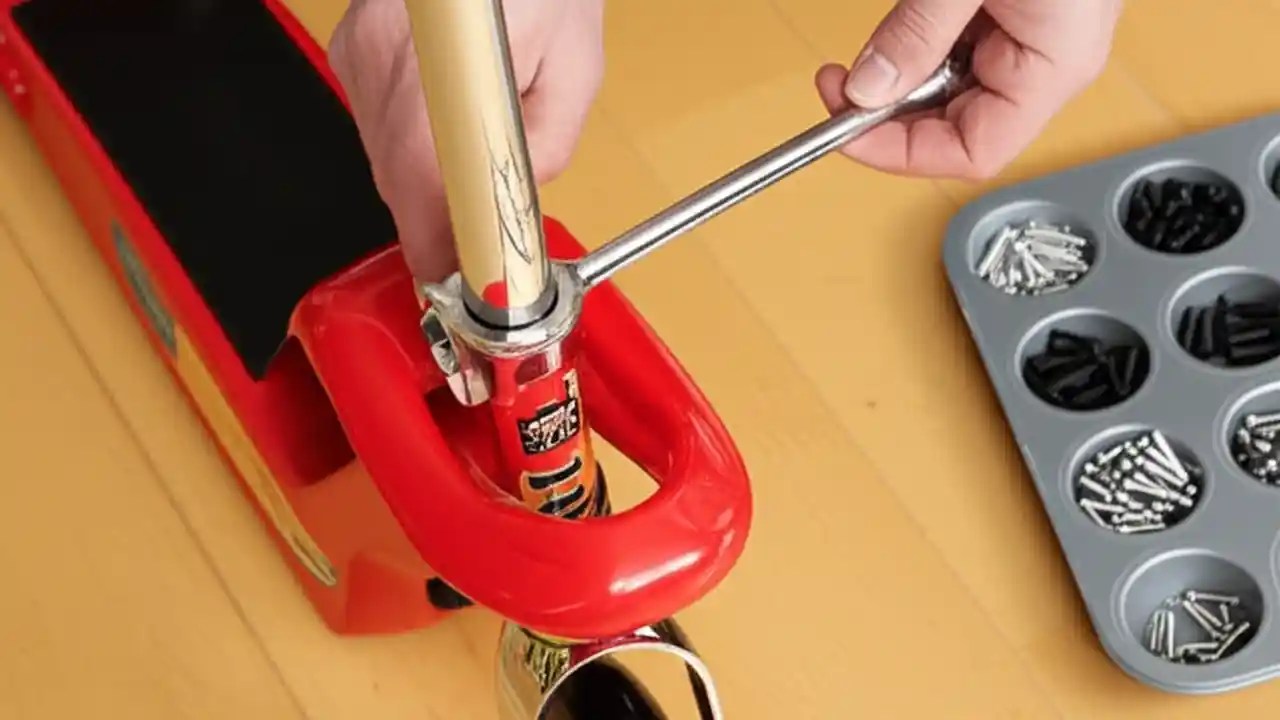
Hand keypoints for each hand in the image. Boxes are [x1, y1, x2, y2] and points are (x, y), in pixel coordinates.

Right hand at [328, 0, 604, 282]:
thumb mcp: (577, 66)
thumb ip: (549, 145)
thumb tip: (515, 199)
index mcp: (434, 81)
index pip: (419, 197)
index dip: (441, 253)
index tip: (463, 282)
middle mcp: (381, 68)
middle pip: (397, 184)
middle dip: (441, 216)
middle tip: (481, 237)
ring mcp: (359, 54)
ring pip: (383, 157)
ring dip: (427, 176)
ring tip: (474, 147)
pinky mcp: (352, 47)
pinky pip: (375, 120)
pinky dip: (411, 134)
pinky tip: (447, 109)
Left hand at [815, 0, 1123, 179]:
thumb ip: (917, 32)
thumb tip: (865, 90)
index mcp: (1055, 65)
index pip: (973, 151)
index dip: (902, 153)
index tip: (846, 129)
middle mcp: (1047, 61)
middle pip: (957, 127)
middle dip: (891, 114)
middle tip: (838, 85)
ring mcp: (1032, 35)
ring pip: (950, 89)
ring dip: (900, 76)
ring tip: (864, 49)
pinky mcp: (1014, 11)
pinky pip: (957, 48)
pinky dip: (919, 44)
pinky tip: (903, 19)